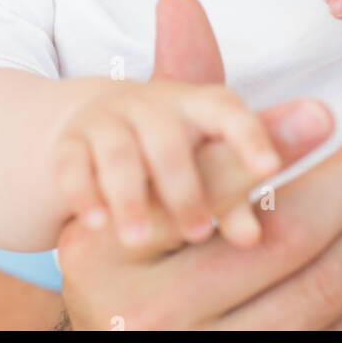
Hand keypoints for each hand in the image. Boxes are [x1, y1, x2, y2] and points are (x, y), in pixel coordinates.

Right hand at [53, 75, 282, 249]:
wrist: (103, 124)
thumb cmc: (176, 151)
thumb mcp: (207, 164)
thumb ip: (233, 195)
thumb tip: (252, 239)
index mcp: (198, 104)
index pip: (227, 111)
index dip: (248, 137)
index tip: (269, 169)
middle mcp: (152, 103)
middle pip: (168, 139)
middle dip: (184, 189)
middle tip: (200, 232)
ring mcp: (108, 118)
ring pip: (118, 153)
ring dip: (130, 197)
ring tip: (140, 240)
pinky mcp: (72, 140)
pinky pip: (72, 163)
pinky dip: (83, 194)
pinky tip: (96, 224)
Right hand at [58, 119, 341, 330]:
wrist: (127, 334)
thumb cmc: (141, 231)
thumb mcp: (136, 171)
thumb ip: (171, 93)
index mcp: (118, 249)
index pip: (212, 184)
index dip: (272, 143)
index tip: (328, 110)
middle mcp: (153, 316)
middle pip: (280, 238)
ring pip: (320, 292)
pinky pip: (340, 340)